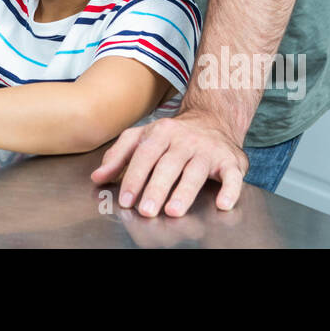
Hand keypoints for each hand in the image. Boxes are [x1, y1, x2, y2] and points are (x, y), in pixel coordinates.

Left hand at [90, 108, 248, 216]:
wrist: (213, 120)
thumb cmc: (172, 136)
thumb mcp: (142, 137)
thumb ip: (119, 156)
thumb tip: (97, 177)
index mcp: (160, 132)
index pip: (144, 155)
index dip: (134, 177)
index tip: (126, 199)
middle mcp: (184, 140)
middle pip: (168, 165)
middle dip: (156, 188)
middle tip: (146, 210)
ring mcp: (208, 150)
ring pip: (196, 171)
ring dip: (184, 191)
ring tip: (173, 210)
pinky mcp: (230, 161)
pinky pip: (232, 176)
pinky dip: (230, 190)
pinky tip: (222, 204)